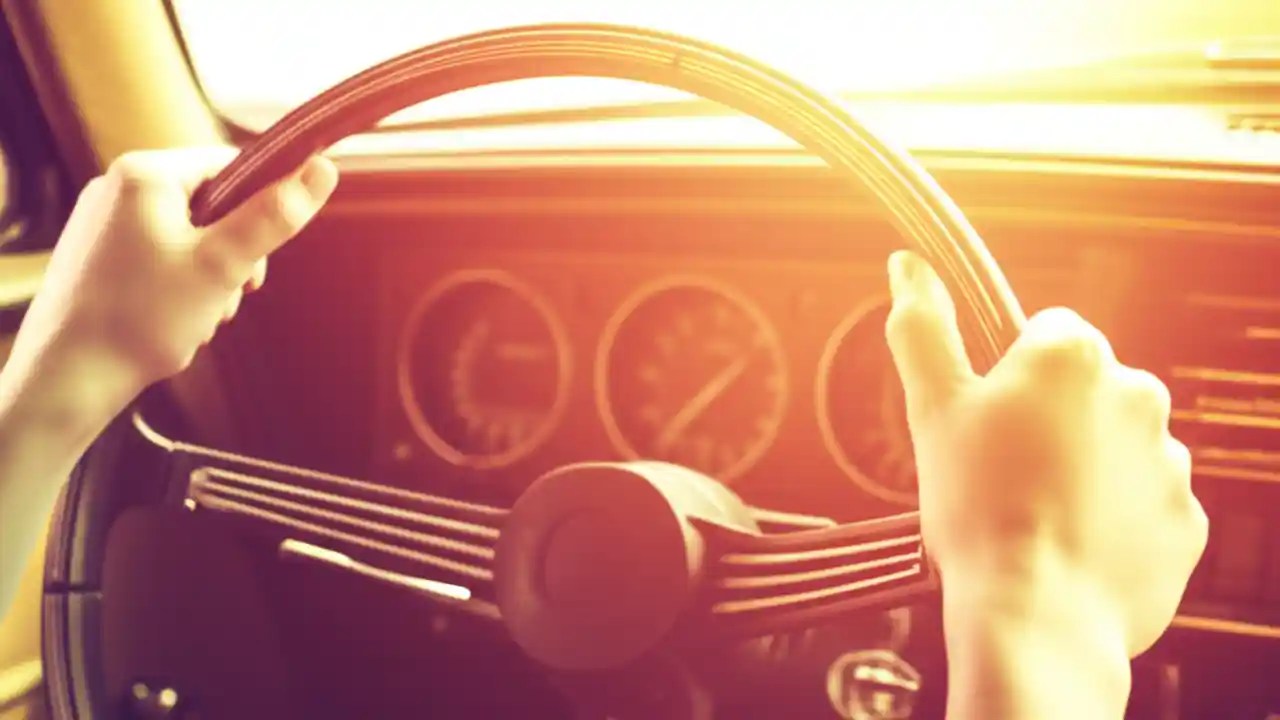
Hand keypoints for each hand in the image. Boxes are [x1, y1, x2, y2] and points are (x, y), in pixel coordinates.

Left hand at [11, 148, 337, 403]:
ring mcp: (104, 220)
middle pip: (213, 204)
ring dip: (209, 275)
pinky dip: (179, 284)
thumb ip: (274, 217)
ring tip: (197, 312)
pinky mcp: (98, 252)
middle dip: (231, 254)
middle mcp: (118, 187)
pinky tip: (173, 317)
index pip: (233, 166)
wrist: (67, 378)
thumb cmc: (138, 321)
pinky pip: (161, 254)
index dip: (259, 210)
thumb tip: (322, 170)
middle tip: (226, 294)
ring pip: (190, 235)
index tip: (257, 255)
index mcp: (146, 173)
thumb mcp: (222, 266)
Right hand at [883, 250, 1206, 716]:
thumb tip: (908, 268)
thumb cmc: (980, 511)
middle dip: (1054, 417)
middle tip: (1005, 467)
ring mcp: (1169, 461)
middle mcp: (1136, 394)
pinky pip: (1145, 504)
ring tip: (1037, 511)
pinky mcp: (1184, 520)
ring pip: (1118, 444)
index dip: (1011, 371)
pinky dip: (1116, 517)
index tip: (989, 414)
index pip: (1047, 330)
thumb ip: (922, 329)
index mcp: (1072, 356)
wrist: (1035, 612)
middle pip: (1088, 388)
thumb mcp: (932, 409)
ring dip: (1086, 465)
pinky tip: (1072, 542)